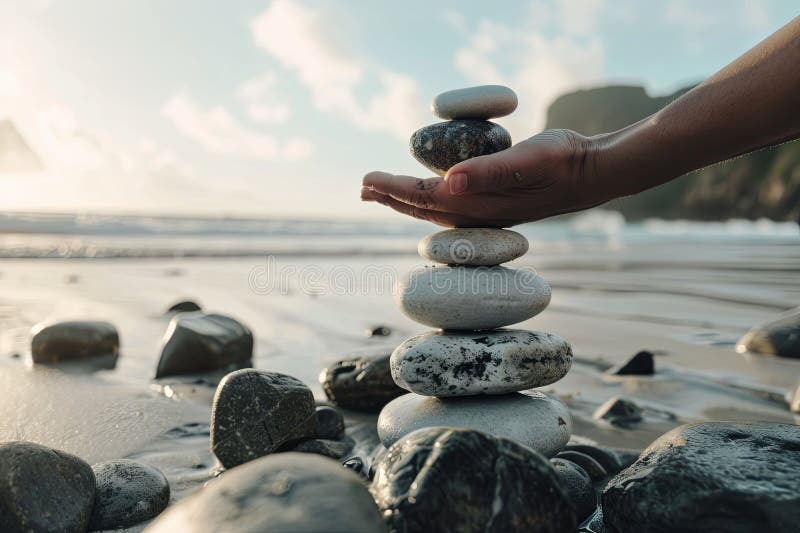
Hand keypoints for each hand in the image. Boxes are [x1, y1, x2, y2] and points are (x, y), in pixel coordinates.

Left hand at [361, 129, 611, 227]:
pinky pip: (451, 204)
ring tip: (382, 192)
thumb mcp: (527, 159)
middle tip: (362, 188)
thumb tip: (448, 182)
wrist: (594, 173)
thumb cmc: (563, 161)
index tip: (366, 180)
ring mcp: (486, 212)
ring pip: (434, 208)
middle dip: (391, 197)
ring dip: (406, 198)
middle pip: (422, 208)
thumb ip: (488, 171)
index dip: (392, 189)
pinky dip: (429, 197)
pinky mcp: (495, 204)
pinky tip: (427, 191)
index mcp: (478, 204)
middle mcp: (478, 214)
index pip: (423, 198)